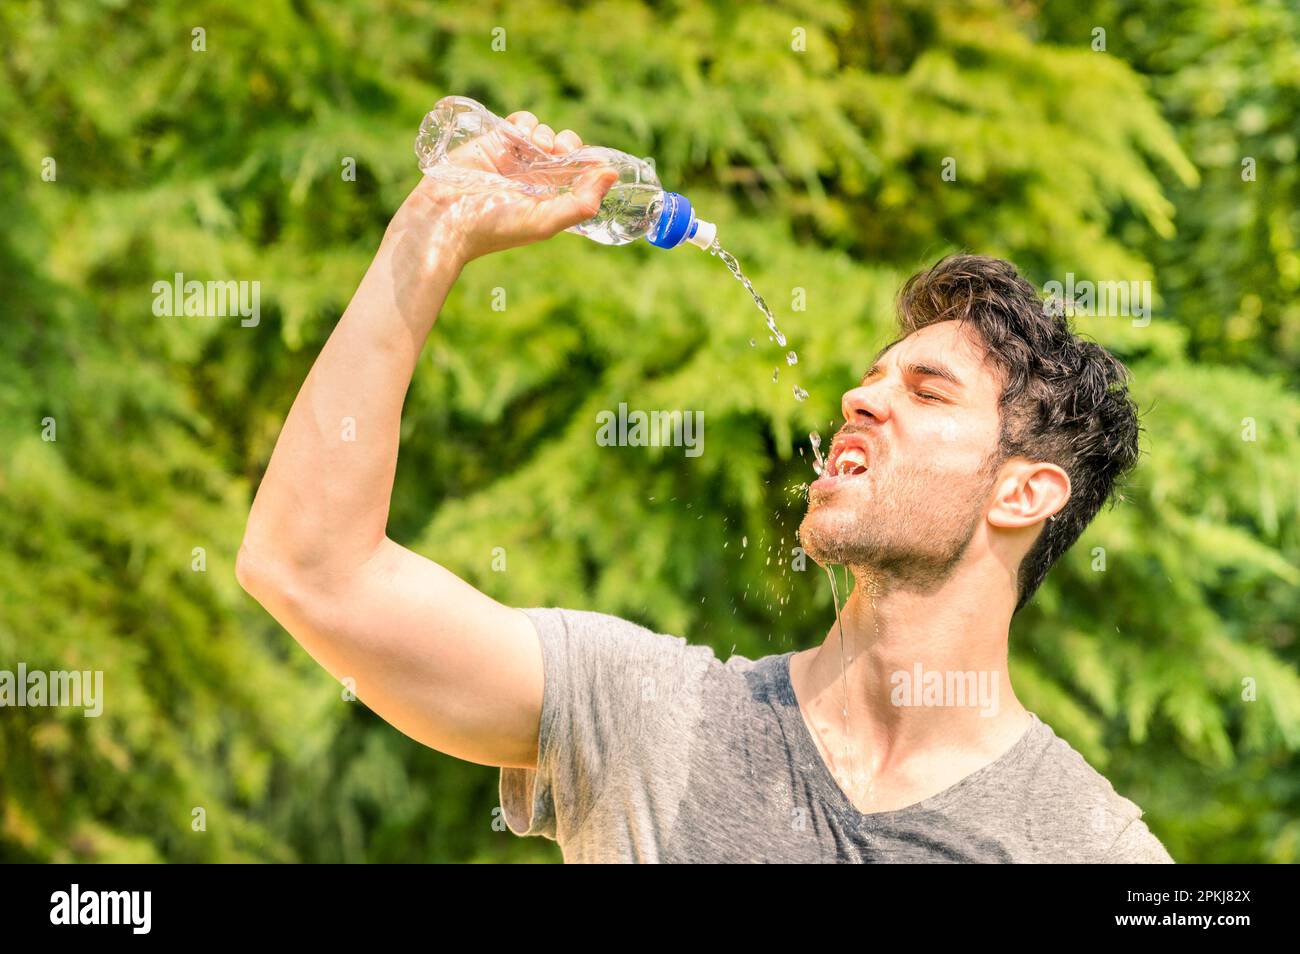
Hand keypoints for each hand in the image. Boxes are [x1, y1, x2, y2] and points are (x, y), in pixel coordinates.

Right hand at [395, 110, 618, 264]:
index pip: (580, 174)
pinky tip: (522, 135)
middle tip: (559, 151)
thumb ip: (580, 203)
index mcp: (549, 199)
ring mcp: (514, 159)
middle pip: (565, 149)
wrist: (446, 218)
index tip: (595, 160)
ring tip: (537, 148)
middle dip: (569, 144)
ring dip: (547, 134)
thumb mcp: (544, 221)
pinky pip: (520, 122)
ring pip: (544, 133)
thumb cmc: (495, 227)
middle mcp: (534, 178)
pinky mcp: (494, 141)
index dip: (590, 163)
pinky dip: (527, 123)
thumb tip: (612, 174)